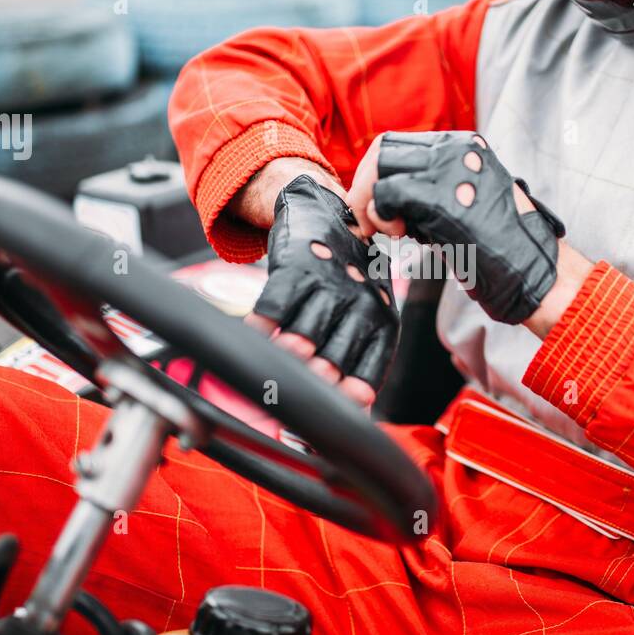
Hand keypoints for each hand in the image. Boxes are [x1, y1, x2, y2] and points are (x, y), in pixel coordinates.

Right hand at [246, 175, 398, 406]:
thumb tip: (342, 412)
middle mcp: (359, 305)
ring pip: (305, 334)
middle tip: (298, 399)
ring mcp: (327, 286)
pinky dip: (260, 327)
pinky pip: (274, 305)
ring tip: (275, 374)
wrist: (328, 215)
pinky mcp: (297, 269)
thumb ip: (353, 358)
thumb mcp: (365, 314)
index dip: (351, 399)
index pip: (369, 371)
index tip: (334, 418)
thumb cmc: (348, 278)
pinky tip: (252, 340)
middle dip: (316, 382)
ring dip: (289, 356)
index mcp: (381, 323)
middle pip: (334, 358)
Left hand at [355, 130, 565, 325]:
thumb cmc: (501, 249)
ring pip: (381, 167)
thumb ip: (430, 188)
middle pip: (384, 149)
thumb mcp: (464, 202)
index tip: (374, 210)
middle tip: (370, 223)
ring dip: (370, 202)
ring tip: (390, 232)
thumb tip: (384, 195)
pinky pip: (388, 194)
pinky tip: (397, 235)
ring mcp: (451, 169)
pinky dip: (380, 215)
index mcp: (464, 145)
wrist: (535, 272)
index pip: (399, 145)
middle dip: (365, 186)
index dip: (376, 176)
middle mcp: (457, 148)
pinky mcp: (444, 197)